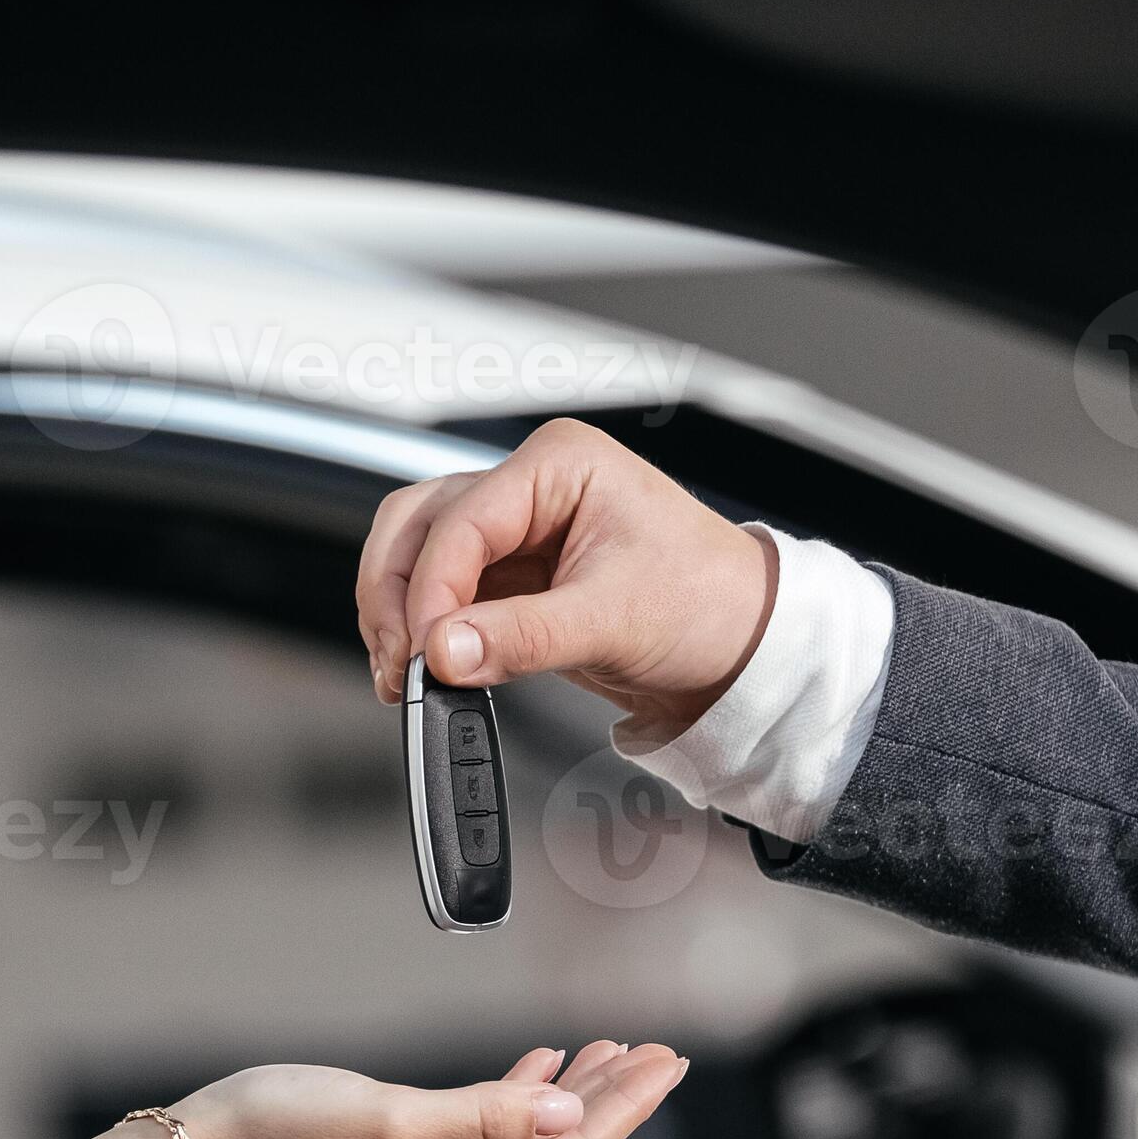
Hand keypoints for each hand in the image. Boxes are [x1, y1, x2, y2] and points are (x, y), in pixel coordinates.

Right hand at [167, 1040, 687, 1138]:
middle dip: (610, 1100)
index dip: (626, 1105)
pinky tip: (526, 1073)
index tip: (671, 1060)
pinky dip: (509, 1102)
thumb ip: (480, 1115)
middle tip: (656, 1051)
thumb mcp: (387, 1116)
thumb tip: (563, 1111)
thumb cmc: (274, 1136)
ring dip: (564, 1098)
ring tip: (605, 1054)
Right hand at [356, 418, 776, 743]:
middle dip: (396, 595)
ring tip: (407, 674)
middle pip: (419, 525)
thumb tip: (445, 652)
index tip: (424, 651)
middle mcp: (529, 487)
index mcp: (559, 465)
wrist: (741, 647)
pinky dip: (425, 631)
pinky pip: (443, 595)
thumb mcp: (614, 620)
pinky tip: (428, 669)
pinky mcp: (511, 578)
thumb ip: (522, 637)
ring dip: (399, 613)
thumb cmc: (708, 604)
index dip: (430, 590)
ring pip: (418, 555)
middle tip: (401, 662)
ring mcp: (515, 532)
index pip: (462, 520)